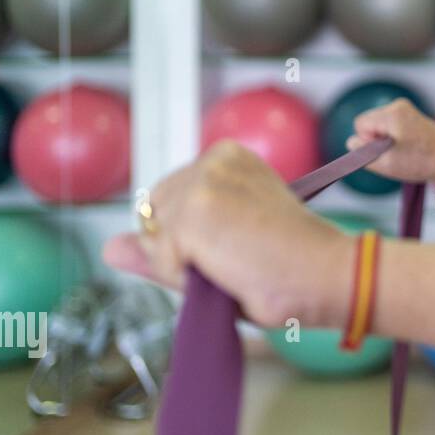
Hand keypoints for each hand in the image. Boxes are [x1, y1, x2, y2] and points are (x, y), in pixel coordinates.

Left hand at [101, 142, 354, 329]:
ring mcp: (201, 185)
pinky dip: (187, 277)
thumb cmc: (288, 265)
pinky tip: (227, 271)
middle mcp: (212, 160)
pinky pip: (161, 260)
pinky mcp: (194, 214)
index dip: (191, 236)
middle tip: (237, 258)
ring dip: (184, 265)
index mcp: (227, 156)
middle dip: (180, 248)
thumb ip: (163, 247)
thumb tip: (109, 248)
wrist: (326, 273)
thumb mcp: (221, 248)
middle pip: (154, 216)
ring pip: (154, 239)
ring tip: (233, 265)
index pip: (169, 201)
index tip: (241, 242)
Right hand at [346, 97, 434, 182]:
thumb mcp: (385, 163)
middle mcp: (398, 105)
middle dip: (376, 140)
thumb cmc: (421, 162)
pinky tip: (409, 146)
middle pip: (369, 122)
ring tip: (405, 150)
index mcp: (392, 113)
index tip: (387, 151)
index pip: (360, 124)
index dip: (368, 142)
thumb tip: (352, 142)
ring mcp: (405, 108)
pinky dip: (394, 136)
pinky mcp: (410, 114)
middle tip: (397, 153)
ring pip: (378, 124)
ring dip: (386, 139)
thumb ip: (362, 153)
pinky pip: (389, 125)